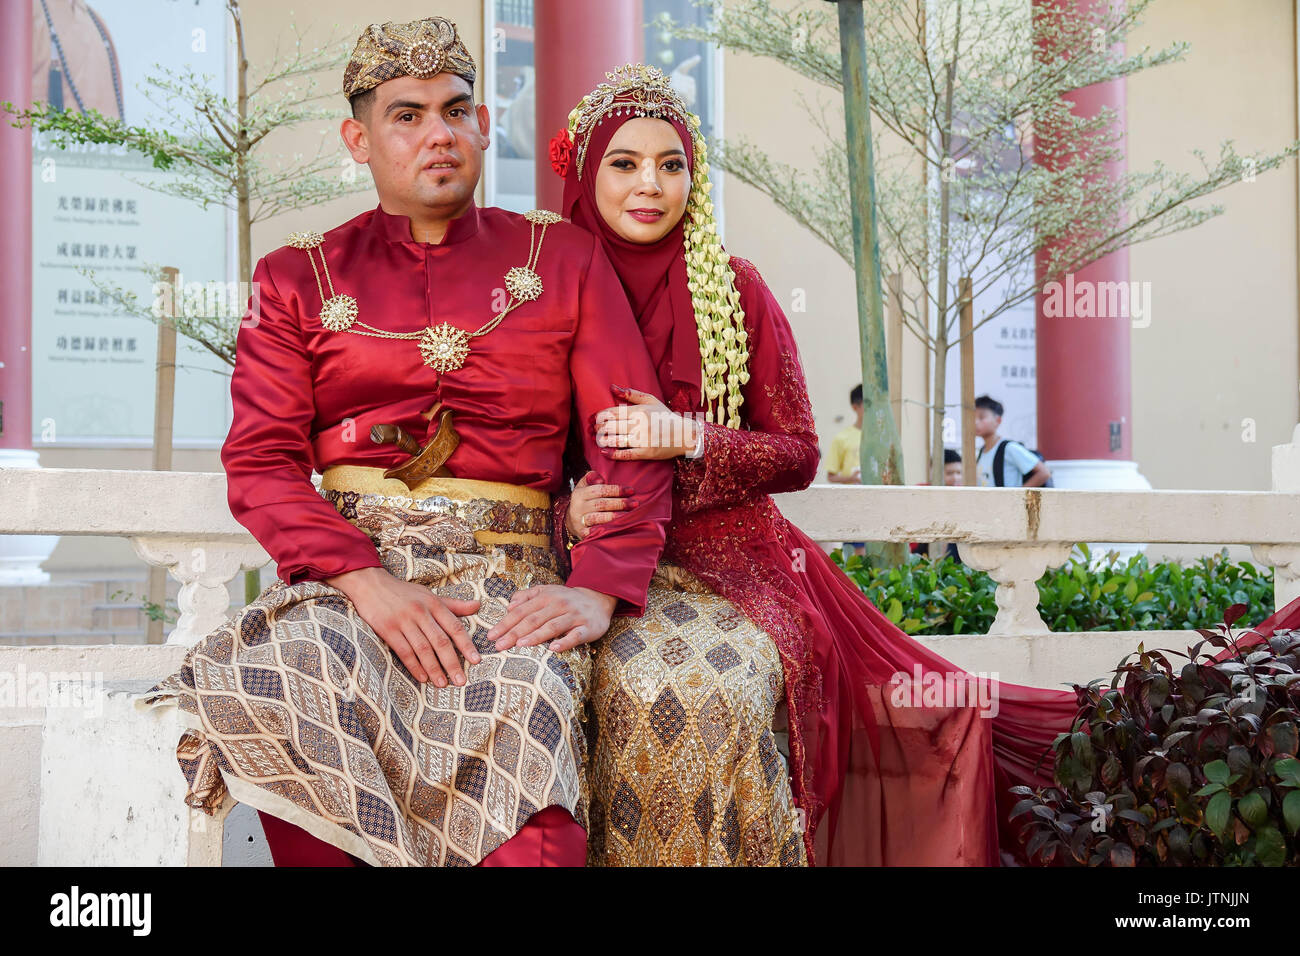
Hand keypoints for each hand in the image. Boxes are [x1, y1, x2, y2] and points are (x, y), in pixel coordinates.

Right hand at [325, 566, 481, 687]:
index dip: (466, 645)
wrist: (371, 584)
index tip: (476, 660)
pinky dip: (414, 666)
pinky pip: (404, 651)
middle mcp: (421, 612)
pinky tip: (422, 678)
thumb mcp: (430, 595)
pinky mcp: (388, 629)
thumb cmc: (404, 592)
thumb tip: (478, 606)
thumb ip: (453, 605)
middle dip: (452, 663)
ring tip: (442, 683)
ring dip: (434, 668)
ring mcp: (404, 621)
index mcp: (434, 604)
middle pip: (440, 641)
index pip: (454, 626)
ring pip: (423, 649)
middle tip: (461, 681)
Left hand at [487, 585, 616, 652]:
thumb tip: (509, 605)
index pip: (521, 611)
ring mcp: (574, 616)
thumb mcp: (547, 591)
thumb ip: (527, 596)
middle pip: (533, 619)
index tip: (491, 635)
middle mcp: (559, 604)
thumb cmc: (567, 599)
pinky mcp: (587, 627)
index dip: (505, 623)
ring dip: (535, 636)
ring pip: (552, 626)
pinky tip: (553, 649)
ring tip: (520, 645)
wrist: (599, 599)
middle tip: (499, 646)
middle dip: (514, 632)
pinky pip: (575, 636)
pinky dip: (564, 642)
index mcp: (546, 596)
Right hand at [565, 471, 632, 540]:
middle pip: (600, 504)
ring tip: (628, 516)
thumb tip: (600, 479)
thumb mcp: (584, 486)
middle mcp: (577, 507)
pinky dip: (604, 530)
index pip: (599, 490)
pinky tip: (616, 528)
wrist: (572, 521)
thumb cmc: (585, 501)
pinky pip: (593, 532)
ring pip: (597, 518)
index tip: (631, 491)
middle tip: (635, 503)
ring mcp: (579, 521)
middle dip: (619, 503)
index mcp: (579, 494)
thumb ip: (592, 478)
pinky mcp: (582, 533)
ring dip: (614, 517)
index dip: (616, 490)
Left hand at [594, 384, 697, 460]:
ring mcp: (643, 439)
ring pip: (615, 440)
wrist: (684, 435)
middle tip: (594, 429)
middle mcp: (640, 424)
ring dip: (602, 440)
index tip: (594, 419)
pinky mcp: (646, 452)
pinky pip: (625, 454)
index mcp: (640, 410)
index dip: (600, 416)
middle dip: (599, 428)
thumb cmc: (665, 416)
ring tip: (598, 439)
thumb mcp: (651, 401)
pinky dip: (612, 454)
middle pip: (611, 426)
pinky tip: (604, 452)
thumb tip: (612, 387)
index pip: (613, 412)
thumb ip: (631, 394)